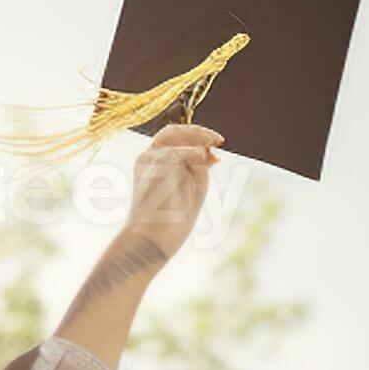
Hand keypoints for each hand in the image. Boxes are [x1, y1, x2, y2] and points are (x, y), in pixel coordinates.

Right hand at [123, 123, 222, 263]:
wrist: (154, 238)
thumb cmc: (172, 219)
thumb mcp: (191, 186)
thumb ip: (199, 165)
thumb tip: (211, 149)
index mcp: (152, 163)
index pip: (171, 137)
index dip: (195, 134)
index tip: (217, 142)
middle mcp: (148, 156)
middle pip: (173, 131)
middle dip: (198, 132)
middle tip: (219, 140)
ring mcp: (152, 157)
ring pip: (180, 139)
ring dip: (199, 147)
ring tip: (210, 159)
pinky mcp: (161, 162)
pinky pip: (188, 152)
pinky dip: (198, 160)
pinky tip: (204, 169)